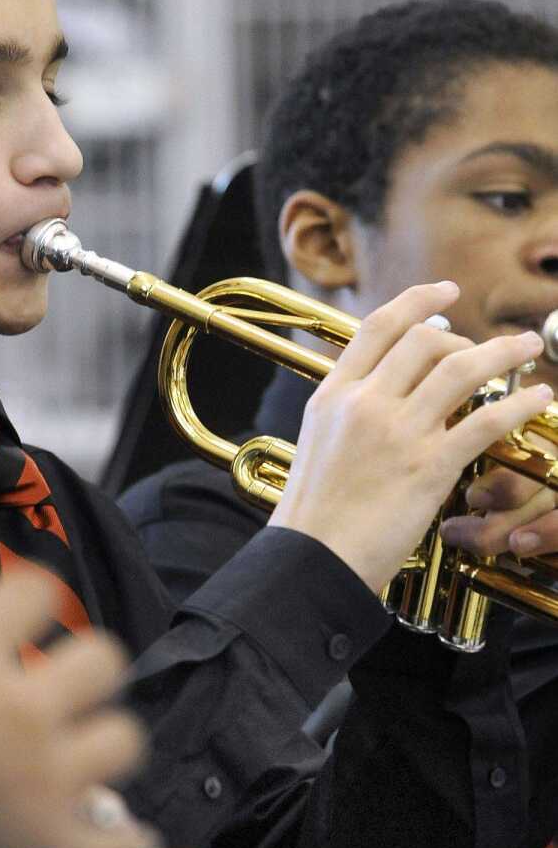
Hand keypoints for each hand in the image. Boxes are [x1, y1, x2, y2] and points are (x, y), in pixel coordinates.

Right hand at [0, 570, 175, 847]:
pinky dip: (122, 845)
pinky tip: (107, 837)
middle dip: (84, 672)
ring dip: (102, 747)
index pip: (38, 588)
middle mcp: (14, 712)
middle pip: (104, 658)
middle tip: (62, 691)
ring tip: (75, 760)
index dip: (36, 600)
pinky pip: (124, 842)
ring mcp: (42, 782)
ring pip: (126, 737)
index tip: (31, 615)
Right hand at [269, 282, 553, 590]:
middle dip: (466, 335)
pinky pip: (485, 420)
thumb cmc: (315, 511)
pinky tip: (538, 397)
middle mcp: (365, 403)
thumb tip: (384, 388)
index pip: (379, 327)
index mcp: (333, 394)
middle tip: (490, 344)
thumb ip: (350, 409)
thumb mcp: (318, 442)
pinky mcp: (428, 466)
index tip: (446, 291)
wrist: (313, 556)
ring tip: (525, 349)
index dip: (418, 300)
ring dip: (502, 352)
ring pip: (460, 368)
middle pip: (425, 341)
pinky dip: (519, 403)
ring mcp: (397, 432)